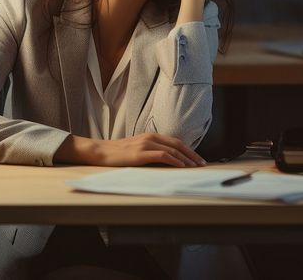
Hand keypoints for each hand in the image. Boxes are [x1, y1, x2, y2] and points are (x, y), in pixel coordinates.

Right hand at [55, 133, 205, 166]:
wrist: (100, 151)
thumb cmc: (118, 153)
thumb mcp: (137, 148)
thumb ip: (150, 151)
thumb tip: (165, 160)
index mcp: (151, 135)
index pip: (175, 141)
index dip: (188, 149)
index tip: (197, 158)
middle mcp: (150, 137)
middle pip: (178, 144)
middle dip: (192, 154)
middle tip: (202, 163)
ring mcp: (146, 144)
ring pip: (172, 149)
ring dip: (186, 158)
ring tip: (195, 166)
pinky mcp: (141, 153)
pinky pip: (162, 156)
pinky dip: (174, 160)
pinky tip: (181, 166)